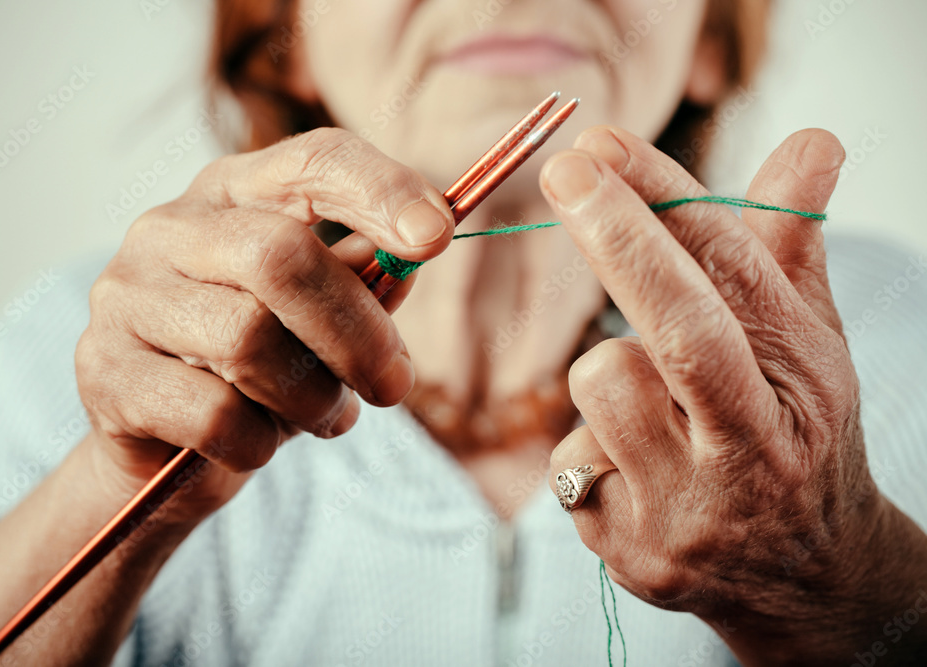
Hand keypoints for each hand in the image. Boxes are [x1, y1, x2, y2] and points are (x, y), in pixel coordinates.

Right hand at [77, 127, 452, 524]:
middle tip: (394, 385)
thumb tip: (415, 254)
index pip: (311, 161)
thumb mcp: (321, 319)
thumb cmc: (258, 369)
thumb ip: (365, 281)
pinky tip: (259, 445)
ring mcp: (126, 295)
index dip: (379, 189)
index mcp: (236, 193)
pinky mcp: (103, 370)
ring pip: (247, 340)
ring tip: (327, 416)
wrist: (162, 446)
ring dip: (313, 398)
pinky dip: (258, 443)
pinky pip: (211, 414)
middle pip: (280, 256)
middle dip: (357, 332)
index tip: (436, 235)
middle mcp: (171, 228)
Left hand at [540, 127, 925, 662]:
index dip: (665, 199)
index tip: (601, 145)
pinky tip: (635, 477)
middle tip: (564, 170)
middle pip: (682, 330)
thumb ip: (787, 251)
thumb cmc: (792, 439)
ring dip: (607, 374)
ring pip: (605, 388)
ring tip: (648, 407)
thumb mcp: (804, 350)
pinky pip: (571, 461)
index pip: (736, 272)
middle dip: (619, 240)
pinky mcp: (631, 554)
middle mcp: (756, 451)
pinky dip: (592, 452)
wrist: (804, 582)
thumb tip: (811, 141)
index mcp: (803, 385)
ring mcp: (692, 511)